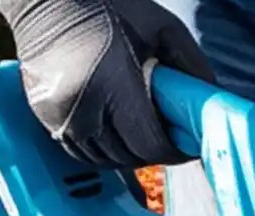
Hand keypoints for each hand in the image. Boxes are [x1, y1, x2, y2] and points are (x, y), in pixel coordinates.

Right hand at [0, 0, 211, 166]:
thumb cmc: (109, 7)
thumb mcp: (162, 28)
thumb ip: (191, 65)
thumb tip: (209, 104)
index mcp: (111, 85)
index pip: (149, 144)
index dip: (174, 150)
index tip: (186, 144)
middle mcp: (81, 108)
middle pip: (129, 156)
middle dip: (154, 152)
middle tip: (169, 137)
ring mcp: (59, 117)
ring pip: (105, 159)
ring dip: (128, 153)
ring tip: (143, 133)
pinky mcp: (45, 119)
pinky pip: (81, 152)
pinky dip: (103, 149)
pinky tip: (117, 131)